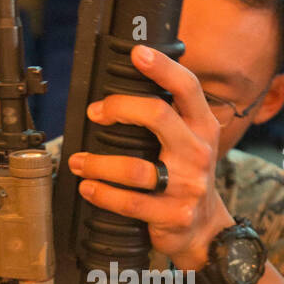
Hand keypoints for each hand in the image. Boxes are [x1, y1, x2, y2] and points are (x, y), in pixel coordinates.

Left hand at [67, 43, 232, 269]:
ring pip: (135, 168)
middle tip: (95, 112)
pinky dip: (102, 194)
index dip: (163, 68)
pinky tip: (88, 188)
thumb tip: (127, 84)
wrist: (205, 229)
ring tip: (78, 161)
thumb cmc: (187, 178)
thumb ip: (171, 117)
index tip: (138, 53)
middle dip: (120, 107)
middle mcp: (198, 153)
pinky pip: (129, 203)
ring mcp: (187, 186)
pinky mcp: (172, 215)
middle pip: (158, 116)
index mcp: (203, 128)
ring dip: (98, 163)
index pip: (187, 88)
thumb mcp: (191, 143)